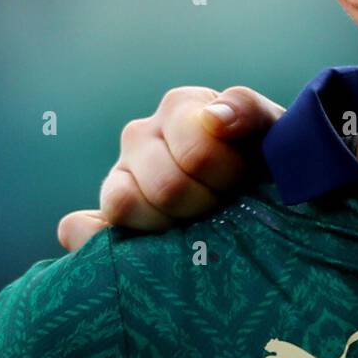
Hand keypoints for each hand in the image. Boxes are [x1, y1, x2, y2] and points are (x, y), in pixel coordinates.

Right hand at [56, 86, 285, 251]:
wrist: (263, 197)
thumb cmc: (269, 161)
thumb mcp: (275, 131)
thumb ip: (249, 111)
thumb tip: (214, 119)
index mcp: (180, 107)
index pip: (195, 154)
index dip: (228, 176)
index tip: (246, 178)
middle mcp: (142, 135)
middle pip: (166, 187)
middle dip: (207, 204)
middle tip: (227, 204)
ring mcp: (119, 176)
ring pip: (123, 205)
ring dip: (171, 227)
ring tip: (200, 223)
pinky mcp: (105, 216)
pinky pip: (83, 229)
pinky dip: (97, 241)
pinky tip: (135, 249)